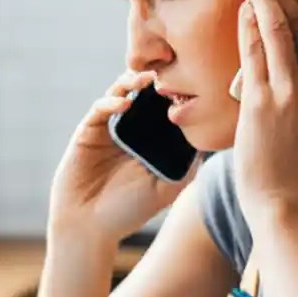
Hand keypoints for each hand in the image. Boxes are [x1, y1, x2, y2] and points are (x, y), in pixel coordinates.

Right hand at [49, 70, 200, 242]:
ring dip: (133, 82)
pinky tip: (124, 104)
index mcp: (152, 142)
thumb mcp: (167, 188)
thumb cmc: (128, 212)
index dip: (177, 94)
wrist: (89, 227)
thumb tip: (209, 135)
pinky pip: (100, 108)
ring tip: (148, 79)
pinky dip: (111, 101)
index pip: (166, 108)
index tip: (193, 84)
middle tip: (170, 70)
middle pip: (145, 95)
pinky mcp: (88, 131)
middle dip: (156, 80)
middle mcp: (131, 131)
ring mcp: (109, 129)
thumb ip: (187, 164)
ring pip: (121, 93)